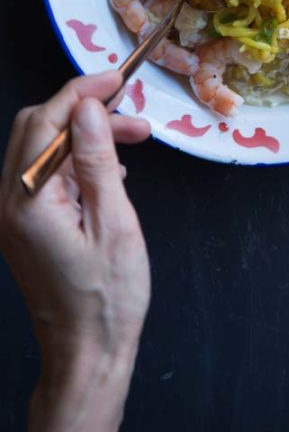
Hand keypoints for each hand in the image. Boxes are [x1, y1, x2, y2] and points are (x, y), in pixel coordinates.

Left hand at [0, 70, 150, 375]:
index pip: (45, 122)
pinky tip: (110, 173)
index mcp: (27, 200)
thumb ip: (96, 160)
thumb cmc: (108, 297)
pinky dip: (75, 161)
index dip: (81, 92)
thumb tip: (88, 108)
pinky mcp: (24, 226)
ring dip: (84, 136)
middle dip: (84, 112)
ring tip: (133, 142)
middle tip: (132, 117)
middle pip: (36, 129)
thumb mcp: (114, 223)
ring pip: (41, 149)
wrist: (87, 354)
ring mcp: (12, 215)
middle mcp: (8, 202)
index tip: (118, 78)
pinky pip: (44, 175)